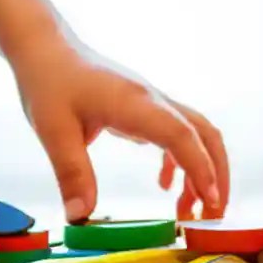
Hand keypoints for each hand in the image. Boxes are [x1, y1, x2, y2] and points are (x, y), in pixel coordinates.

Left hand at [11, 39, 228, 220]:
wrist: (44, 47)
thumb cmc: (48, 81)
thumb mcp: (53, 131)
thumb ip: (72, 173)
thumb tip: (80, 216)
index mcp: (136, 104)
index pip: (182, 137)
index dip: (200, 169)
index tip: (210, 201)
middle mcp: (153, 101)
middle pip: (205, 134)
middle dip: (217, 173)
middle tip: (213, 213)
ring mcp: (151, 103)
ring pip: (195, 135)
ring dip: (201, 170)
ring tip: (189, 210)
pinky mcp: (143, 108)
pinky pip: (175, 134)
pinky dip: (179, 162)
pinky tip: (164, 184)